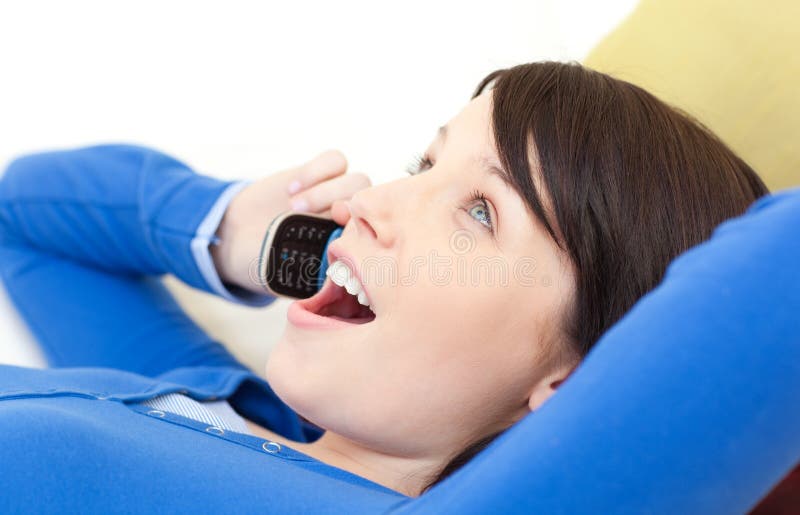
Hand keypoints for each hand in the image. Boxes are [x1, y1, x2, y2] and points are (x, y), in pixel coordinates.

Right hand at [210, 150, 370, 293]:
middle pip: (367, 203)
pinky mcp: (319, 175)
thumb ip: (309, 265)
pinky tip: (291, 189)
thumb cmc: (264, 262)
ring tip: (293, 206)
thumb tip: (326, 262)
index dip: (361, 227)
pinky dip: (315, 171)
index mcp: (350, 249)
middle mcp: (348, 220)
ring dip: (325, 190)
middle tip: (312, 214)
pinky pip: (334, 161)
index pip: (376, 232)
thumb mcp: (285, 273)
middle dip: (342, 205)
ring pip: (356, 180)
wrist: (238, 237)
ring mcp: (336, 195)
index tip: (337, 229)